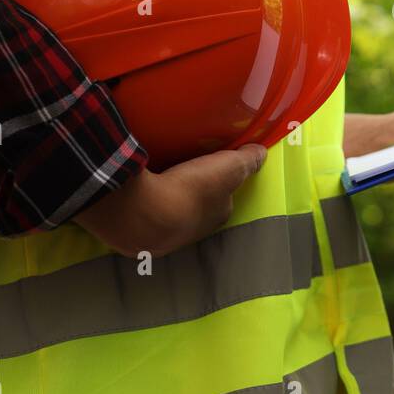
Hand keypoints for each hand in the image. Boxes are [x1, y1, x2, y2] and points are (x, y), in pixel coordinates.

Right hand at [74, 144, 267, 257]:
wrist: (141, 213)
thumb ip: (247, 160)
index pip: (223, 200)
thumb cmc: (191, 189)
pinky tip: (133, 193)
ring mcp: (160, 239)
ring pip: (165, 216)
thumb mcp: (227, 168)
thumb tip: (261, 153)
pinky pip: (139, 217)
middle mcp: (191, 234)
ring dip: (162, 203)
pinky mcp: (132, 237)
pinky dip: (139, 206)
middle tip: (180, 175)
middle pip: (194, 211)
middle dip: (190, 197)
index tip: (212, 169)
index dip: (220, 185)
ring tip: (155, 183)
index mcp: (215, 217)